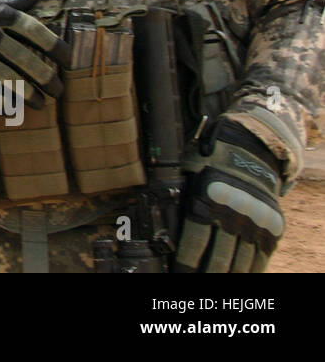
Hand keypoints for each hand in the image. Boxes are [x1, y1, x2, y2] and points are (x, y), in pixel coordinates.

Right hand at [0, 0, 70, 107]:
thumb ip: (7, 4)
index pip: (33, 30)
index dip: (54, 47)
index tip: (68, 61)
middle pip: (25, 59)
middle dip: (46, 78)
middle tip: (58, 90)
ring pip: (9, 80)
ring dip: (29, 95)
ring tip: (41, 104)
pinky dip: (3, 103)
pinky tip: (14, 109)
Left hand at [175, 118, 283, 272]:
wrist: (250, 148)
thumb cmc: (208, 160)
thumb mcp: (187, 172)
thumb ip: (178, 198)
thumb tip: (158, 229)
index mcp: (210, 196)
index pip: (195, 240)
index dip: (186, 262)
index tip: (178, 274)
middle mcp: (236, 210)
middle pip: (218, 256)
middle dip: (204, 273)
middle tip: (193, 281)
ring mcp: (257, 220)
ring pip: (240, 261)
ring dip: (225, 276)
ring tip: (213, 283)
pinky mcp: (272, 226)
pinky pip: (260, 257)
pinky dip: (248, 271)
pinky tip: (237, 277)